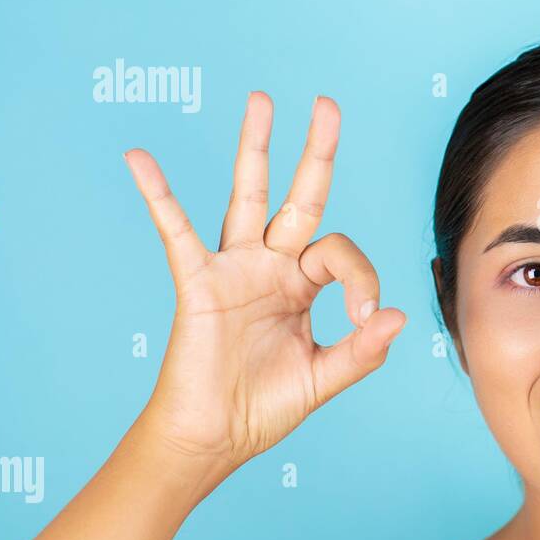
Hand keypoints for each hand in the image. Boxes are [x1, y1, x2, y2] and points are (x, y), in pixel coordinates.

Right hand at [123, 92, 405, 473]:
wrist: (215, 438)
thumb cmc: (265, 407)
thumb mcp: (325, 377)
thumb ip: (363, 350)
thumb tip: (399, 316)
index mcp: (303, 284)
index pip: (341, 253)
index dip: (362, 279)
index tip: (365, 317)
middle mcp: (271, 266)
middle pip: (298, 196)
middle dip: (314, 151)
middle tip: (326, 104)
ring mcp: (234, 268)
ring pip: (247, 196)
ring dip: (254, 148)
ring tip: (262, 100)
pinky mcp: (197, 282)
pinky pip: (176, 231)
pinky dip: (158, 195)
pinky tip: (140, 159)